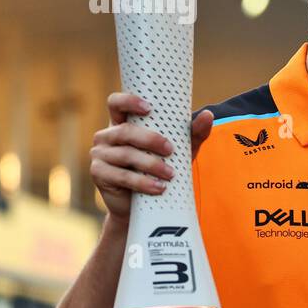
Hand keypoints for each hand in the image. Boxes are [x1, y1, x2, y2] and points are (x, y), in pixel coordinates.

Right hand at [90, 92, 213, 221]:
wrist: (145, 206)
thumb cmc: (161, 170)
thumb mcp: (180, 150)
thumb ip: (193, 133)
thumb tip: (208, 115)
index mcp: (122, 123)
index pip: (116, 103)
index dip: (128, 101)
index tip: (149, 108)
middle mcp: (107, 136)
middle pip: (125, 130)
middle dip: (150, 139)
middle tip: (171, 150)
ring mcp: (99, 154)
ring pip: (125, 155)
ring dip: (151, 164)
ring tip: (170, 174)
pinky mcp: (99, 174)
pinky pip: (121, 176)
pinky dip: (142, 182)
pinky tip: (158, 188)